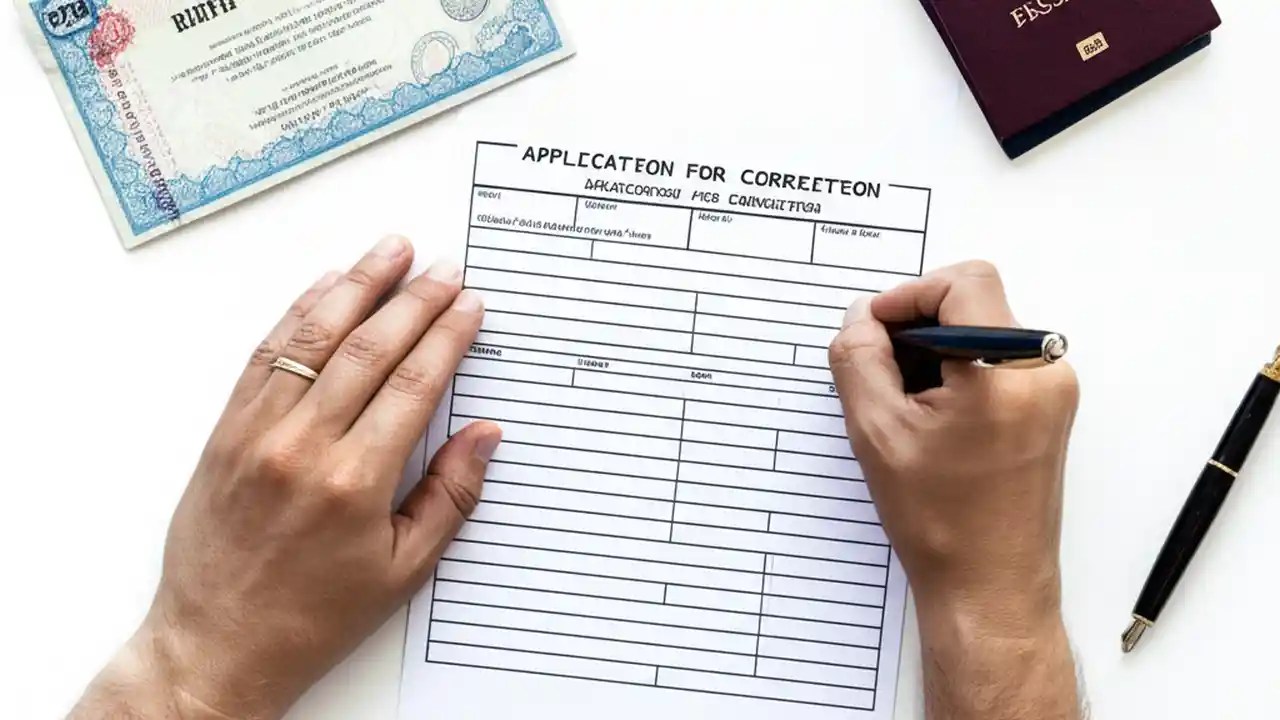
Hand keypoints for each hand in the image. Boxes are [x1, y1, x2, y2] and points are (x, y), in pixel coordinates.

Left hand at [69, 236, 500, 719]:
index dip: (447, 336)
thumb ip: (450, 496)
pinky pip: (265, 355)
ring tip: (389, 250)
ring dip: (356, 286)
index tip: (469, 305)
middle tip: (443, 267)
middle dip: (414, 299)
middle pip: (369, 349)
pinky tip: (324, 287)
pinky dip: (297, 313)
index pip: (413, 384)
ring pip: (314, 338)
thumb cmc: (314, 615)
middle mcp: (303, 446)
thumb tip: (485, 435)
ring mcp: (257, 433)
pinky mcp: (226, 432)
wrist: (218, 643)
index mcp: (354, 482)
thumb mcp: (403, 570)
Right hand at [829, 261, 1079, 718]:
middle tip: (883, 376)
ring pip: (984, 332)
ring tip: (908, 410)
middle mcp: (1044, 371)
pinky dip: (959, 374)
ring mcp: (1053, 391)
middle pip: (974, 304)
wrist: (990, 586)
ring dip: (936, 354)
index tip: (876, 330)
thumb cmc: (941, 523)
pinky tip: (932, 421)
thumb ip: (859, 359)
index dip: (910, 295)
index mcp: (1007, 371)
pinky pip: (999, 361)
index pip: (964, 282)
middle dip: (919, 329)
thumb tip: (859, 318)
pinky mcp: (1050, 409)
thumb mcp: (877, 432)